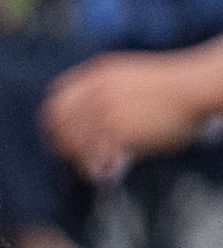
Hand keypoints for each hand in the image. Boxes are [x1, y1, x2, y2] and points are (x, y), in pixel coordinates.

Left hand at [43, 50, 220, 179]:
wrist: (193, 88)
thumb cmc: (169, 86)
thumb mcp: (126, 74)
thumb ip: (103, 87)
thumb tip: (89, 110)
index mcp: (94, 76)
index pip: (55, 100)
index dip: (54, 120)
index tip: (58, 134)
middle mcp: (93, 92)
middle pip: (58, 124)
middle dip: (62, 142)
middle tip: (71, 156)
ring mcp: (105, 112)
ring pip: (74, 142)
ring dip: (78, 158)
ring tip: (88, 168)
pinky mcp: (120, 132)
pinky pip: (95, 155)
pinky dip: (94, 168)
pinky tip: (101, 173)